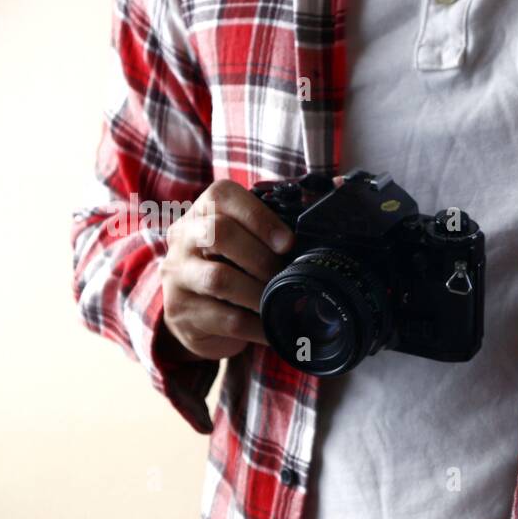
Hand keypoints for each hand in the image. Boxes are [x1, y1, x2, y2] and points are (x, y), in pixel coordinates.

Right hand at [160, 179, 292, 359]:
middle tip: (283, 274)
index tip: (288, 242)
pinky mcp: (184, 313)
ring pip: (220, 279)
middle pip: (218, 232)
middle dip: (261, 256)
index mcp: (201, 213)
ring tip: (280, 301)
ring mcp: (179, 277)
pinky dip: (259, 325)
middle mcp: (184, 239)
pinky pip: (228, 320)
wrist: (191, 316)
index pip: (222, 195)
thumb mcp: (242, 242)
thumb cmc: (229, 269)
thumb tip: (338, 190)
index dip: (259, 216)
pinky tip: (275, 328)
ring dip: (260, 292)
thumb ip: (276, 223)